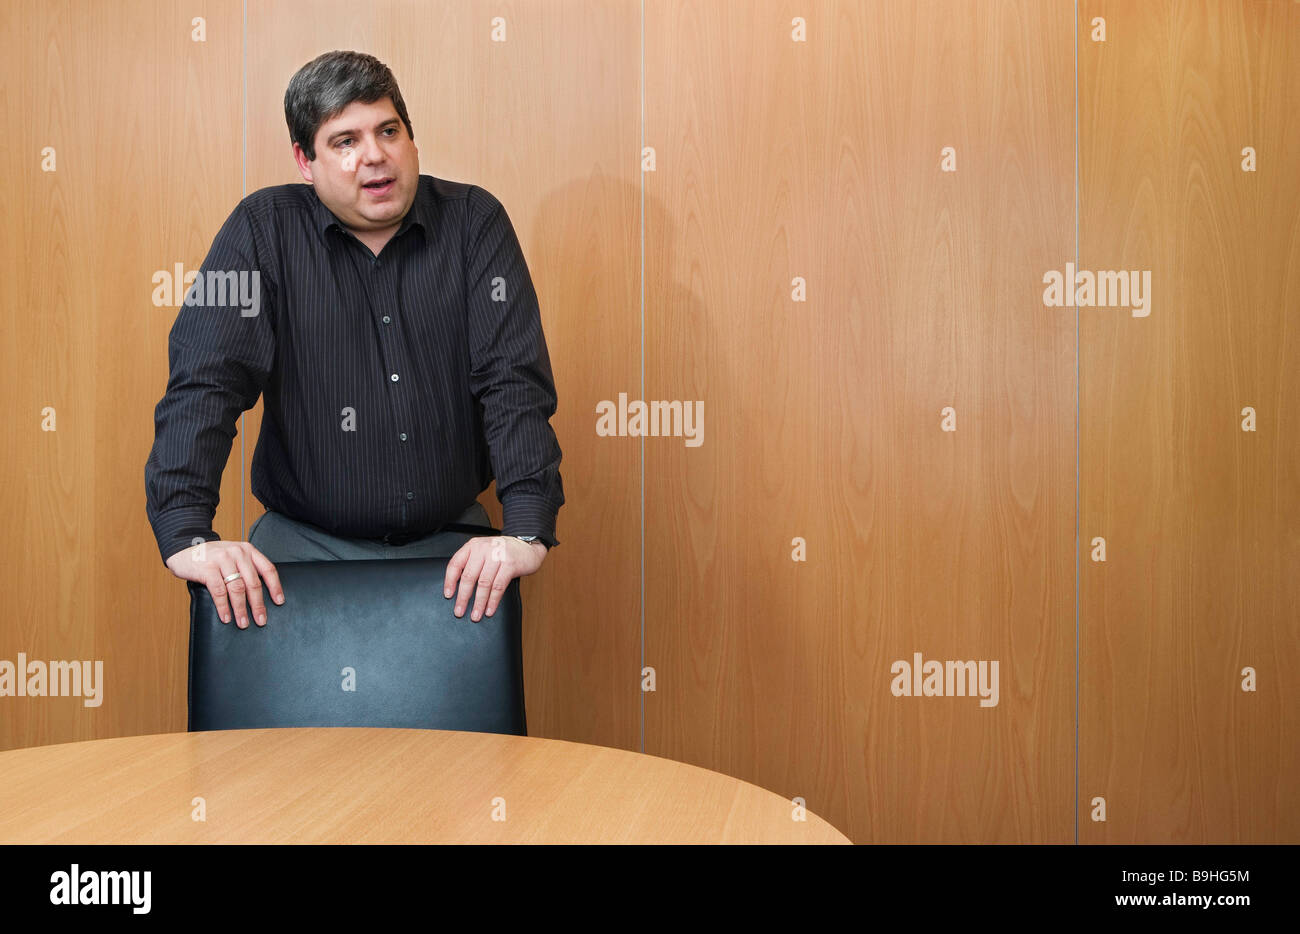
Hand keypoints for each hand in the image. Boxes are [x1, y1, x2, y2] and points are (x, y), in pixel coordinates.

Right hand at [165, 539, 284, 629]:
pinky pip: (219, 591)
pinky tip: (226, 617)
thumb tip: (259, 595)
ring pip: (237, 588)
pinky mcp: (207, 568)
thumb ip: (245, 568)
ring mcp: (222, 560)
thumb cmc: (211, 557)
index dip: (275, 587)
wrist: (183, 549)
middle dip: (258, 604)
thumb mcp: (233, 556)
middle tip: (261, 620)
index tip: (279, 602)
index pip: (267, 569)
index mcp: (247, 550)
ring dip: (241, 609)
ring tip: (243, 622)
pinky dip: (224, 607)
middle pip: (253, 582)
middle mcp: (237, 553)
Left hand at [443, 536, 546, 621]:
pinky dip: (493, 601)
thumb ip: (472, 563)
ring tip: (475, 615)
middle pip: (469, 576)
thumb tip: (458, 588)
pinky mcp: (510, 564)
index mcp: (473, 546)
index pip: (456, 564)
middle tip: (459, 611)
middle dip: (463, 597)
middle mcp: (484, 549)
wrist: (528, 547)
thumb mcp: (484, 552)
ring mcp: (498, 556)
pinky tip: (489, 609)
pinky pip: (498, 586)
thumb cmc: (504, 552)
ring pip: (484, 584)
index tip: (448, 595)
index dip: (450, 581)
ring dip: (479, 603)